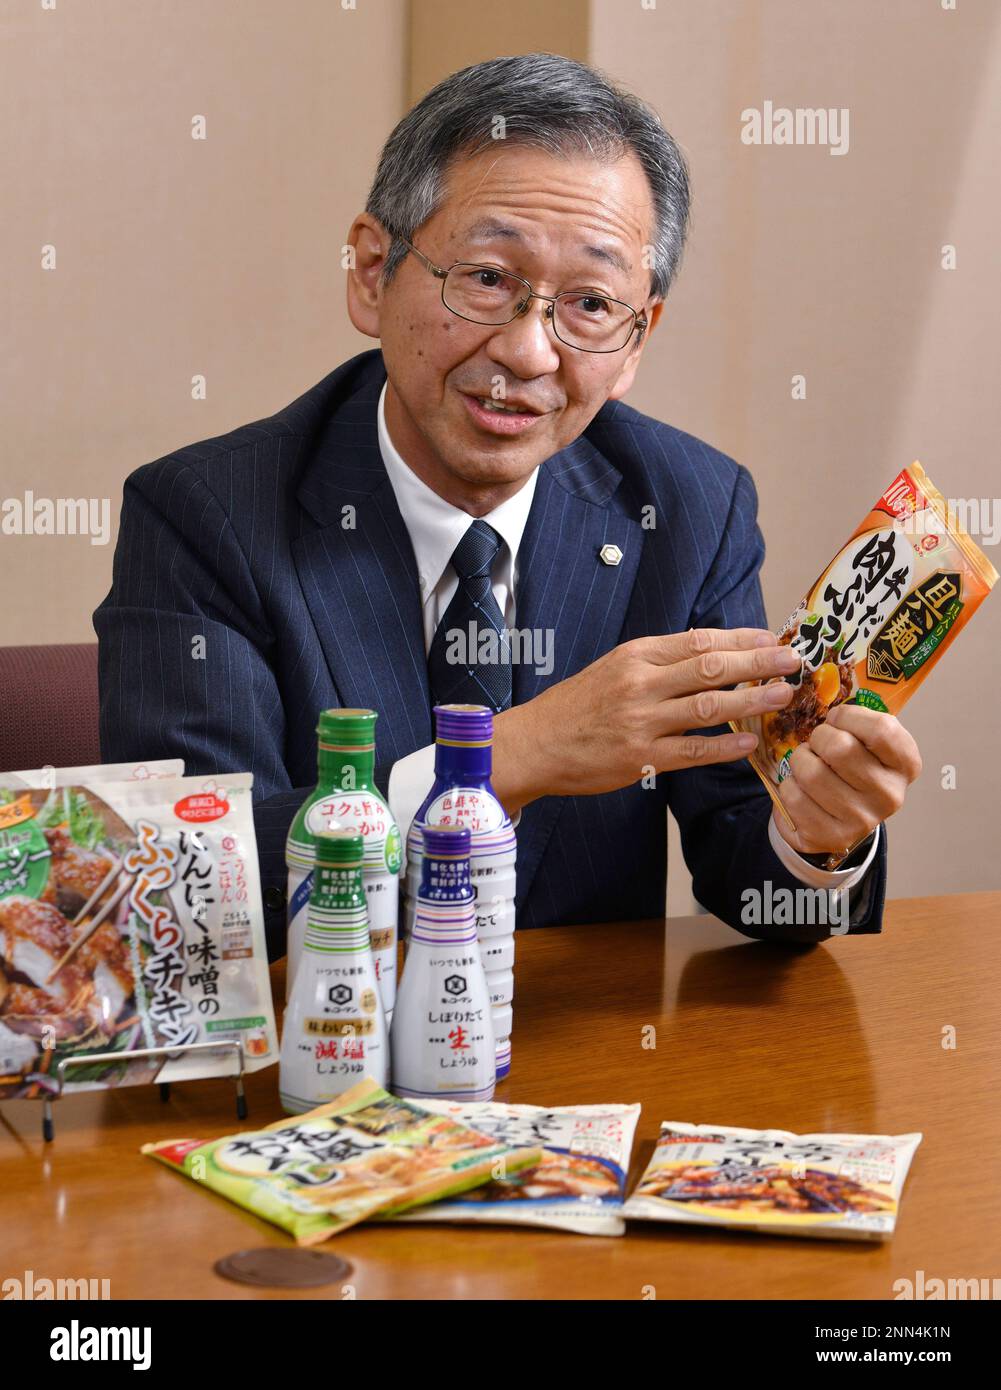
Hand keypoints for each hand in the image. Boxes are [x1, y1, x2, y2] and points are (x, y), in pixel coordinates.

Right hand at [491, 626, 802, 815]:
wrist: (534, 744)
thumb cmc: (576, 707)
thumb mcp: (612, 668)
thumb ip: (657, 662)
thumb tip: (709, 653)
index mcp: (635, 656)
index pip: (698, 640)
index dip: (740, 639)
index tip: (772, 638)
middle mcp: (640, 683)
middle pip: (711, 668)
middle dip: (757, 663)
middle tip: (792, 661)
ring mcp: (640, 722)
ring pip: (708, 707)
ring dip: (751, 700)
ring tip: (782, 695)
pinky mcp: (639, 758)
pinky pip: (692, 752)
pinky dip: (725, 748)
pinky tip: (750, 743)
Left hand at [771, 704, 921, 856]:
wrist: (839, 818)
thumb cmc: (852, 768)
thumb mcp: (867, 742)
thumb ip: (857, 721)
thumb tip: (825, 702)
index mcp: (906, 765)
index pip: (881, 729)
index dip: (849, 716)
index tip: (837, 719)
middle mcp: (890, 795)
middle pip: (840, 748)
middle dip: (818, 737)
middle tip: (817, 743)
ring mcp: (862, 820)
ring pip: (812, 773)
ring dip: (800, 761)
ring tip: (807, 763)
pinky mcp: (832, 836)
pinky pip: (794, 797)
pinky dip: (789, 785)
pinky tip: (800, 787)